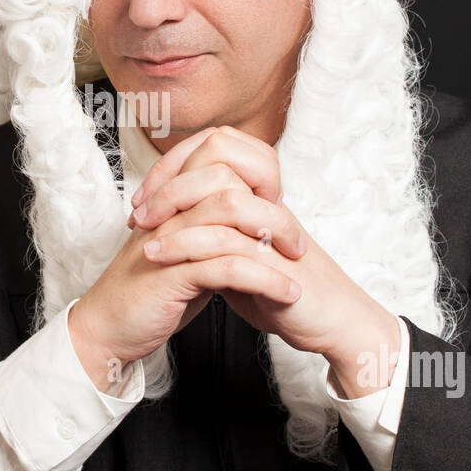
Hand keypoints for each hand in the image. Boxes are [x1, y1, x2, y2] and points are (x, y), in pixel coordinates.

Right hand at [68, 168, 301, 390]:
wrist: (109, 329)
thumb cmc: (151, 293)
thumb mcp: (190, 253)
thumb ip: (217, 232)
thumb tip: (258, 222)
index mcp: (175, 202)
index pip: (221, 162)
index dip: (258, 181)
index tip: (281, 217)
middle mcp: (170, 212)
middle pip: (230, 182)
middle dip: (273, 211)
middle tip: (296, 244)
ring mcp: (169, 239)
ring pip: (230, 213)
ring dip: (274, 238)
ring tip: (297, 266)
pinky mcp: (171, 274)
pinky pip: (227, 266)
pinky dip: (264, 278)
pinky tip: (286, 294)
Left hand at [127, 126, 399, 390]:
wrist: (330, 324)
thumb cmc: (285, 293)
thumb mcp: (239, 258)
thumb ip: (214, 236)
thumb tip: (176, 228)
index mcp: (259, 194)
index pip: (218, 146)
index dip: (176, 162)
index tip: (146, 196)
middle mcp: (267, 201)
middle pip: (220, 153)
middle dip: (170, 178)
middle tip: (141, 211)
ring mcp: (274, 228)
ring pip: (222, 196)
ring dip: (173, 210)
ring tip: (143, 236)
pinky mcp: (275, 263)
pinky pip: (227, 242)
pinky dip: (185, 247)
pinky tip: (157, 259)